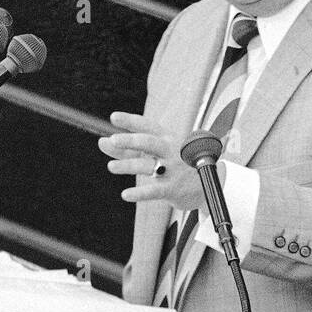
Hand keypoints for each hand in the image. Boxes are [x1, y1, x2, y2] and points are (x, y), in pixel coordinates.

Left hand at [98, 111, 213, 212]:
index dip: (130, 121)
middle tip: (113, 139)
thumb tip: (102, 142)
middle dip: (130, 140)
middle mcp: (169, 150)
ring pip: (146, 166)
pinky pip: (153, 191)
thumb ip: (127, 148)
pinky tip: (125, 194)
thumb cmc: (174, 163)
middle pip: (148, 142)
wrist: (208, 183)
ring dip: (127, 165)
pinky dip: (139, 193)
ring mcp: (171, 169)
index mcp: (165, 138)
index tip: (113, 117)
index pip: (147, 126)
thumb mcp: (154, 152)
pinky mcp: (172, 188)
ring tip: (111, 166)